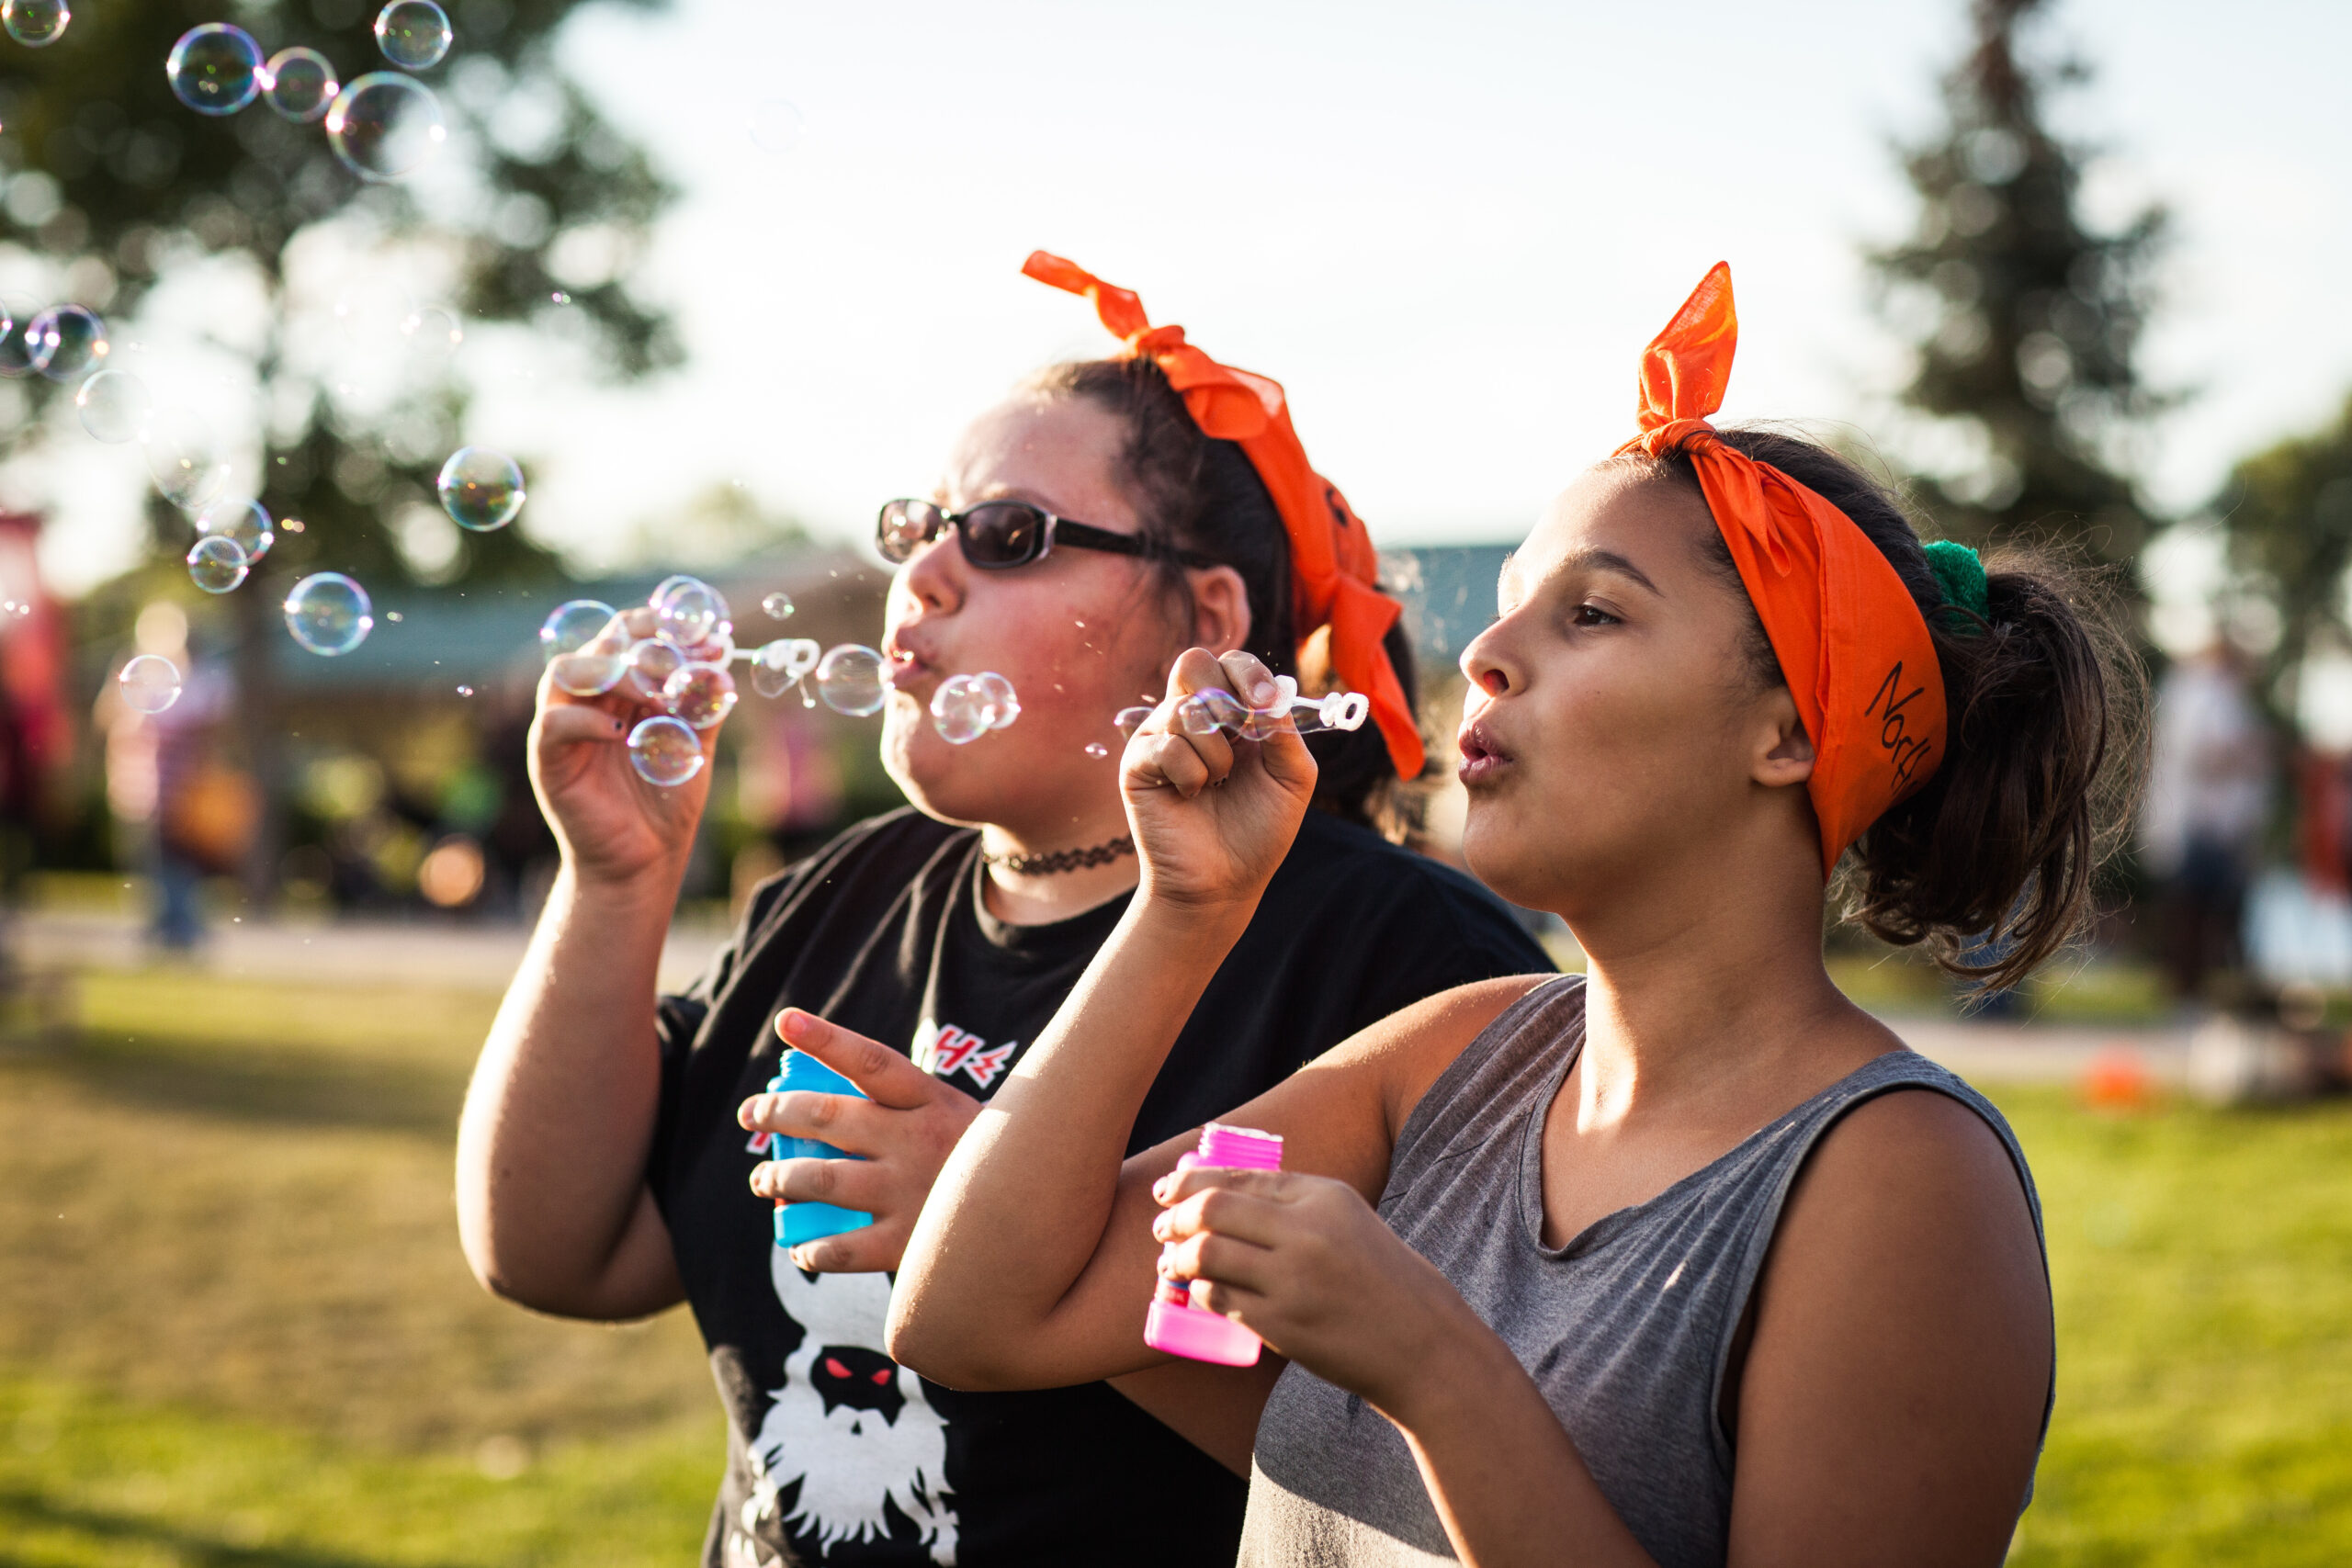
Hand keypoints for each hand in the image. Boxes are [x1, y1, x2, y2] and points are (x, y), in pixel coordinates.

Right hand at [529, 607, 724, 888]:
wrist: (647, 860)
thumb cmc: (667, 801)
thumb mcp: (696, 746)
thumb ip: (704, 705)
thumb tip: (722, 659)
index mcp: (621, 690)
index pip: (628, 635)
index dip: (659, 625)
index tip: (701, 632)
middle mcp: (588, 700)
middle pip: (600, 644)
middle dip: (643, 645)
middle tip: (679, 663)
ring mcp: (564, 726)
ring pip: (566, 671)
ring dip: (615, 675)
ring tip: (654, 697)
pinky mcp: (549, 760)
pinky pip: (555, 724)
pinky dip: (587, 721)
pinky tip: (622, 736)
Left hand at [740, 1008, 982, 1272]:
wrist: (1041, 1210)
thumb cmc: (991, 1159)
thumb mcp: (961, 1114)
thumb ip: (913, 1105)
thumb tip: (849, 1096)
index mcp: (932, 1101)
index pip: (872, 1061)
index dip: (825, 1038)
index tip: (785, 1020)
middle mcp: (917, 1140)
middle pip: (829, 1118)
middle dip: (778, 1112)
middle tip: (753, 1113)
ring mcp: (910, 1192)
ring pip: (821, 1180)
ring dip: (779, 1178)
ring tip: (762, 1179)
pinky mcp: (908, 1244)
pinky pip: (842, 1248)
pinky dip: (812, 1249)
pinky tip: (801, 1248)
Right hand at [1121, 649, 1315, 914]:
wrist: (1227, 882)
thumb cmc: (1259, 830)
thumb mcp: (1292, 777)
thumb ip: (1284, 730)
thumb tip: (1268, 695)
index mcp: (1231, 714)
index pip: (1230, 662)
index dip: (1249, 673)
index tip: (1265, 703)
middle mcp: (1192, 718)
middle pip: (1193, 663)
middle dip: (1224, 695)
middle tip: (1242, 734)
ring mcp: (1160, 738)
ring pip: (1185, 711)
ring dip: (1216, 753)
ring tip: (1218, 783)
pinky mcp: (1137, 765)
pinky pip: (1165, 746)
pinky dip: (1190, 774)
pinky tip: (1191, 795)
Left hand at [1149, 1163, 1483, 1423]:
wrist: (1423, 1346)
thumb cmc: (1384, 1280)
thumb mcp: (1349, 1220)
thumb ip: (1294, 1204)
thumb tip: (1223, 1194)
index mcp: (1324, 1196)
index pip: (1240, 1176)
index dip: (1193, 1180)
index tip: (1169, 1189)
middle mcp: (1306, 1232)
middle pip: (1213, 1209)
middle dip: (1175, 1216)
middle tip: (1162, 1226)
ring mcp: (1292, 1281)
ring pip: (1207, 1254)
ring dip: (1177, 1257)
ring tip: (1170, 1263)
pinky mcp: (1282, 1326)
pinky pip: (1219, 1300)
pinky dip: (1199, 1292)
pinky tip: (1198, 1292)